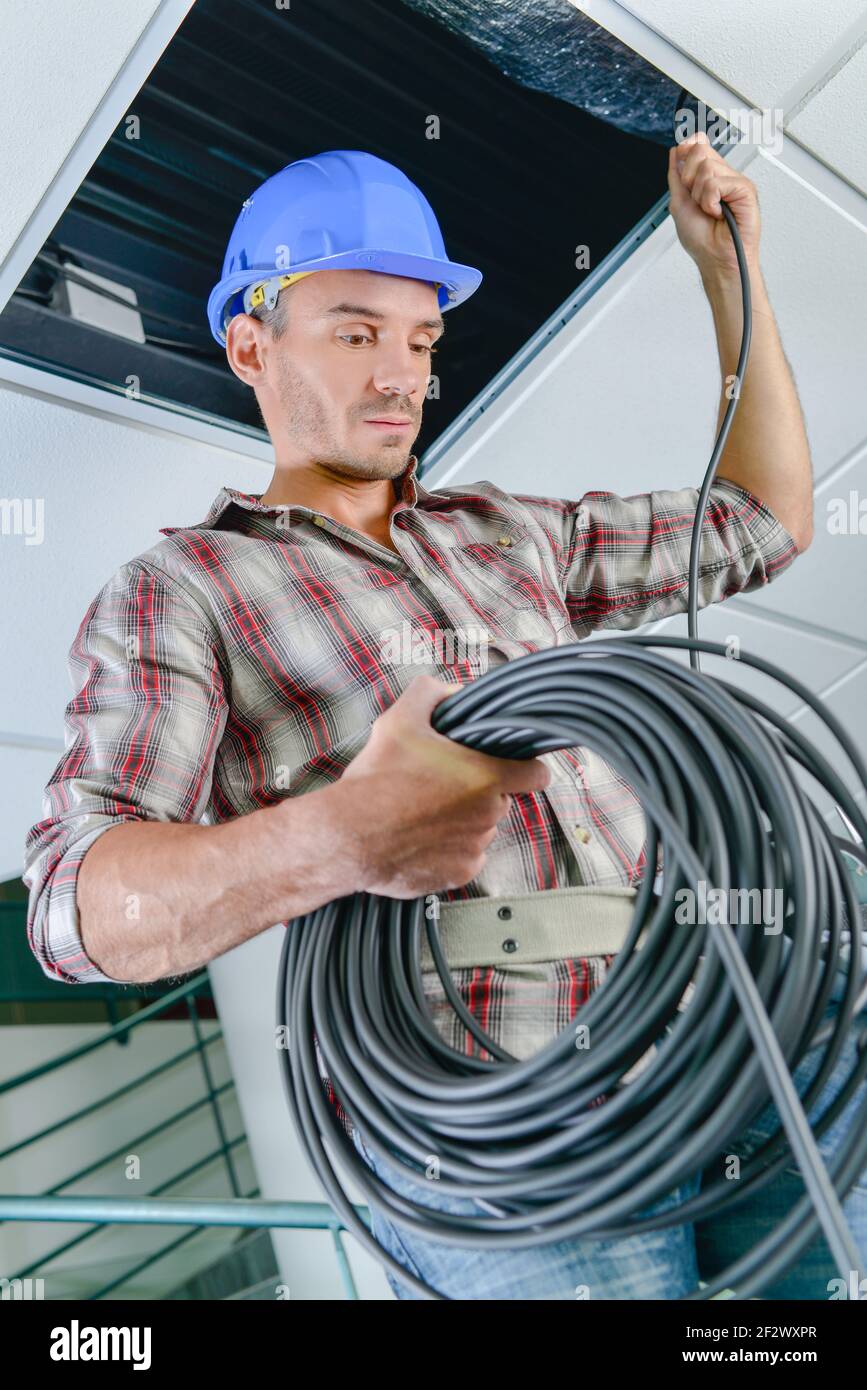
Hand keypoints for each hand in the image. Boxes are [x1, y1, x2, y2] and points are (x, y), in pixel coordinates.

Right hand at [338, 673, 550, 897]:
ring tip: (424, 812)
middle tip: (442, 785)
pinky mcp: (457, 873)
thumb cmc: (375, 783)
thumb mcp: (398, 720)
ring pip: (481, 829)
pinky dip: (450, 849)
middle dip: (479, 792)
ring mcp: (474, 847)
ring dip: (463, 821)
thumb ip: (430, 694)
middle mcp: (487, 815)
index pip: (536, 774)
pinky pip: (465, 857)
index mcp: (484, 776)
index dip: (527, 768)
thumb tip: (448, 690)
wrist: (347, 837)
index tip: (514, 768)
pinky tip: (422, 837)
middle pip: (500, 799)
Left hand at [667, 132, 760, 279]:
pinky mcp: (745, 189)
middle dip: (689, 179)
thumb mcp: (678, 203)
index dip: (688, 148)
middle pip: (700, 151)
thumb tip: (676, 151)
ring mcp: (734, 182)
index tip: (683, 162)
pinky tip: (718, 213)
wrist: (715, 259)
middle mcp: (723, 177)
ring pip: (707, 167)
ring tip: (710, 211)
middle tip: (697, 201)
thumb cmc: (702, 240)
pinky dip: (711, 201)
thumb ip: (676, 176)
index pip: (698, 145)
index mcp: (709, 178)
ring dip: (700, 196)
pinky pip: (718, 183)